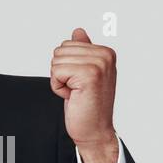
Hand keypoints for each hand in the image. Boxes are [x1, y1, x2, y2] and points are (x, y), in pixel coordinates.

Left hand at [50, 28, 118, 162]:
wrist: (94, 131)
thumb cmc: (88, 105)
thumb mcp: (84, 73)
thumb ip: (83, 51)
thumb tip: (78, 31)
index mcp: (106, 52)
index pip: (67, 45)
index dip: (66, 66)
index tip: (80, 83)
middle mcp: (105, 55)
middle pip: (60, 51)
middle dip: (61, 72)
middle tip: (77, 89)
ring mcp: (99, 64)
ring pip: (57, 61)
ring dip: (60, 80)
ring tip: (76, 93)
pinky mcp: (89, 75)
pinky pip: (56, 71)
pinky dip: (58, 87)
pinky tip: (73, 97)